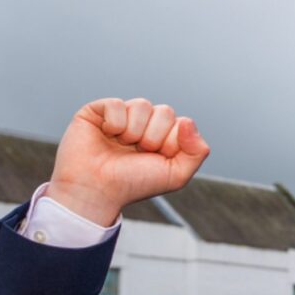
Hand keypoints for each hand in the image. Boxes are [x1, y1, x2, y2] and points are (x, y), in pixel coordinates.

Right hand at [46, 99, 209, 227]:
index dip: (171, 143)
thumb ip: (197, 151)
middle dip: (154, 137)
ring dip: (134, 132)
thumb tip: (187, 120)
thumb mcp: (176, 175)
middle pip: (165, 111)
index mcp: (162, 135)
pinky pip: (117, 104)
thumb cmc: (134, 184)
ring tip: (122, 145)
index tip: (155, 158)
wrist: (98, 191)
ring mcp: (121, 115)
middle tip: (137, 153)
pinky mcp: (97, 110)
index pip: (181, 123)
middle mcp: (143, 123)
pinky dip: (115, 124)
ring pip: (142, 105)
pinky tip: (106, 135)